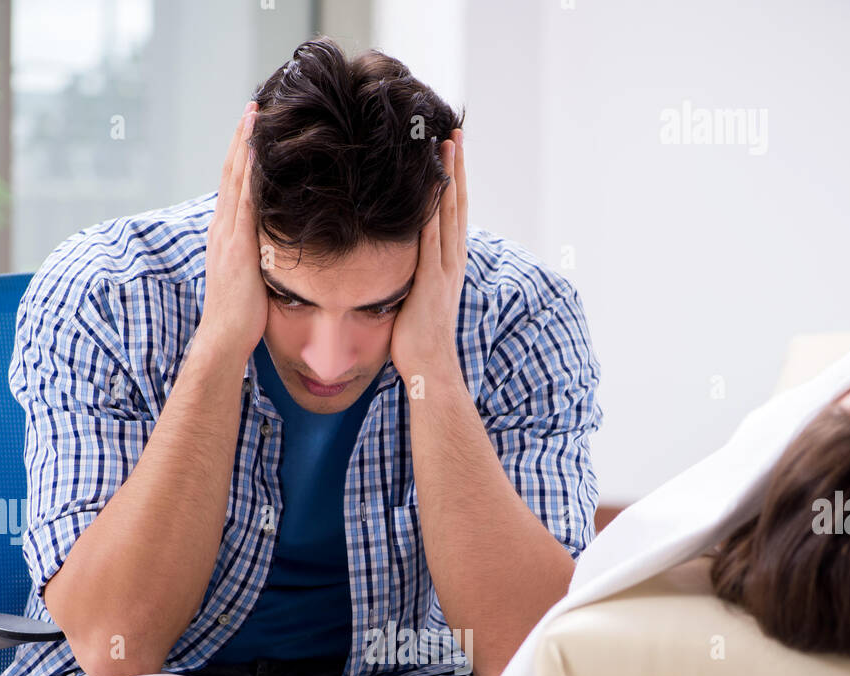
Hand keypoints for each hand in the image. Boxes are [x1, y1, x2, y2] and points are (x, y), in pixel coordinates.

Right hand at [197, 102, 269, 362]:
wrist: (224, 338)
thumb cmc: (241, 319)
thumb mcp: (252, 280)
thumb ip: (261, 260)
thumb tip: (277, 254)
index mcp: (225, 237)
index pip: (233, 188)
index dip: (240, 159)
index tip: (251, 132)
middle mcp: (223, 229)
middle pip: (231, 174)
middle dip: (241, 140)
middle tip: (252, 107)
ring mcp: (228, 235)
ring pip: (236, 179)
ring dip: (245, 145)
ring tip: (254, 114)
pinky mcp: (238, 244)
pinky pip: (245, 200)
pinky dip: (250, 173)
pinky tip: (259, 152)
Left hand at [390, 128, 467, 385]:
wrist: (430, 368)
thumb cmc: (417, 342)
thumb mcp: (414, 299)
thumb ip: (409, 275)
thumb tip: (393, 261)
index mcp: (449, 265)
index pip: (452, 214)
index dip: (451, 182)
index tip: (448, 153)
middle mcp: (452, 262)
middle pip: (456, 204)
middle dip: (455, 168)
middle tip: (453, 132)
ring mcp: (445, 270)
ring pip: (449, 214)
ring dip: (448, 178)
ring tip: (445, 144)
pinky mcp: (433, 281)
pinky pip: (432, 239)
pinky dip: (433, 211)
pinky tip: (430, 187)